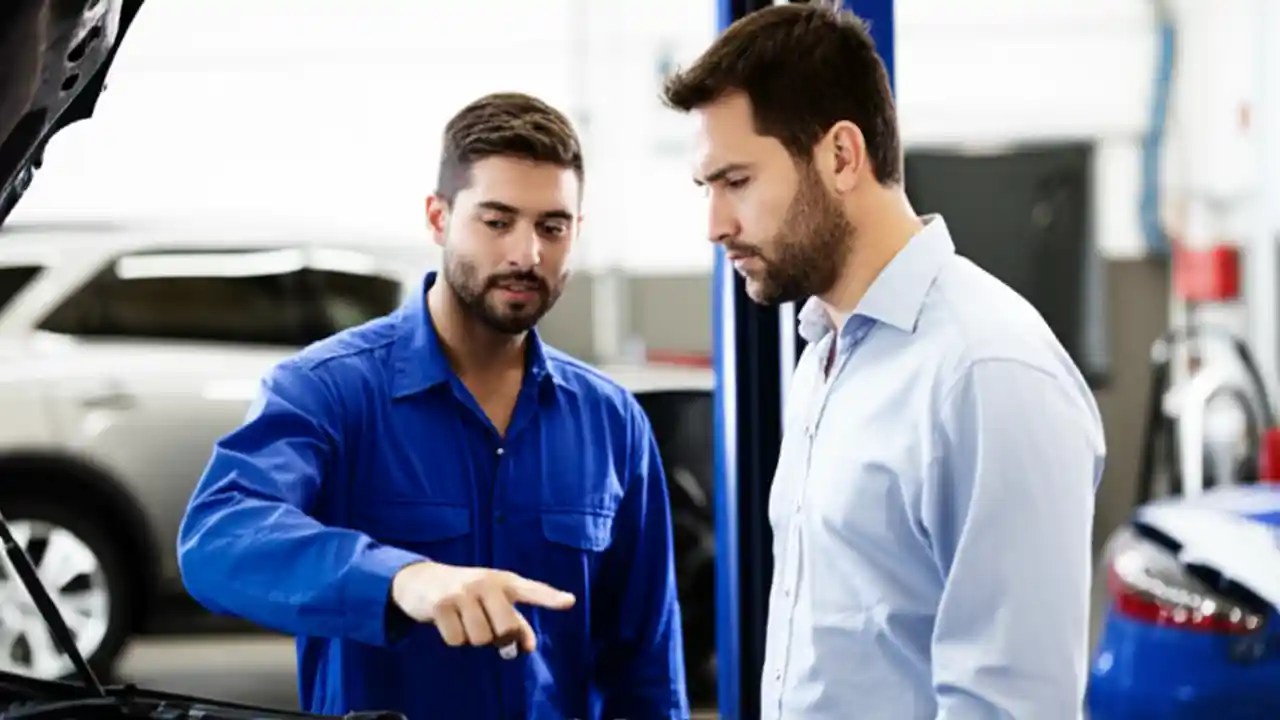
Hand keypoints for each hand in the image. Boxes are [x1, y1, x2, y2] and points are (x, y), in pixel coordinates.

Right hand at [391, 561, 574, 652]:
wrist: (421, 579)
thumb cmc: (467, 593)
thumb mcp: (493, 601)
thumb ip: (515, 622)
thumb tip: (528, 647)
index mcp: (504, 581)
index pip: (532, 590)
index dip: (551, 598)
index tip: (569, 602)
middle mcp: (486, 583)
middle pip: (506, 629)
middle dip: (498, 639)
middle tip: (487, 629)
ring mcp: (463, 592)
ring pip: (480, 639)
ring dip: (472, 638)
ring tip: (464, 620)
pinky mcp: (442, 604)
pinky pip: (456, 640)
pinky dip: (453, 638)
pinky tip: (448, 621)